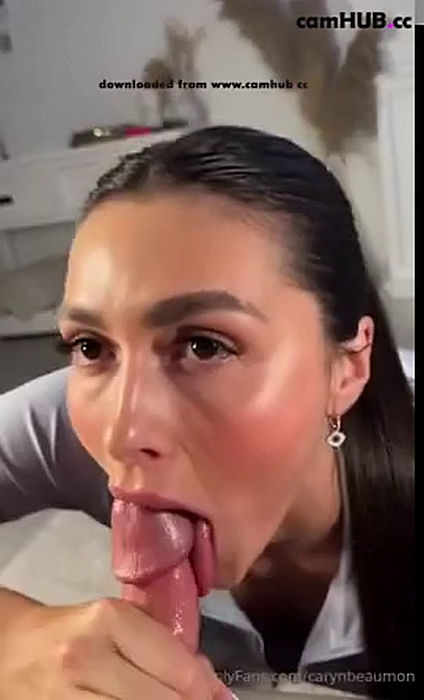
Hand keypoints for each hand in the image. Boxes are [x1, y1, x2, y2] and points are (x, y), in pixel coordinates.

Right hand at [0, 596, 231, 698]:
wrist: (9, 651)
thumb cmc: (71, 631)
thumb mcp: (115, 623)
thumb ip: (160, 644)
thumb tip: (208, 680)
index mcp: (108, 621)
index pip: (176, 667)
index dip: (207, 690)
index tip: (222, 699)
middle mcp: (88, 657)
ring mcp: (68, 697)